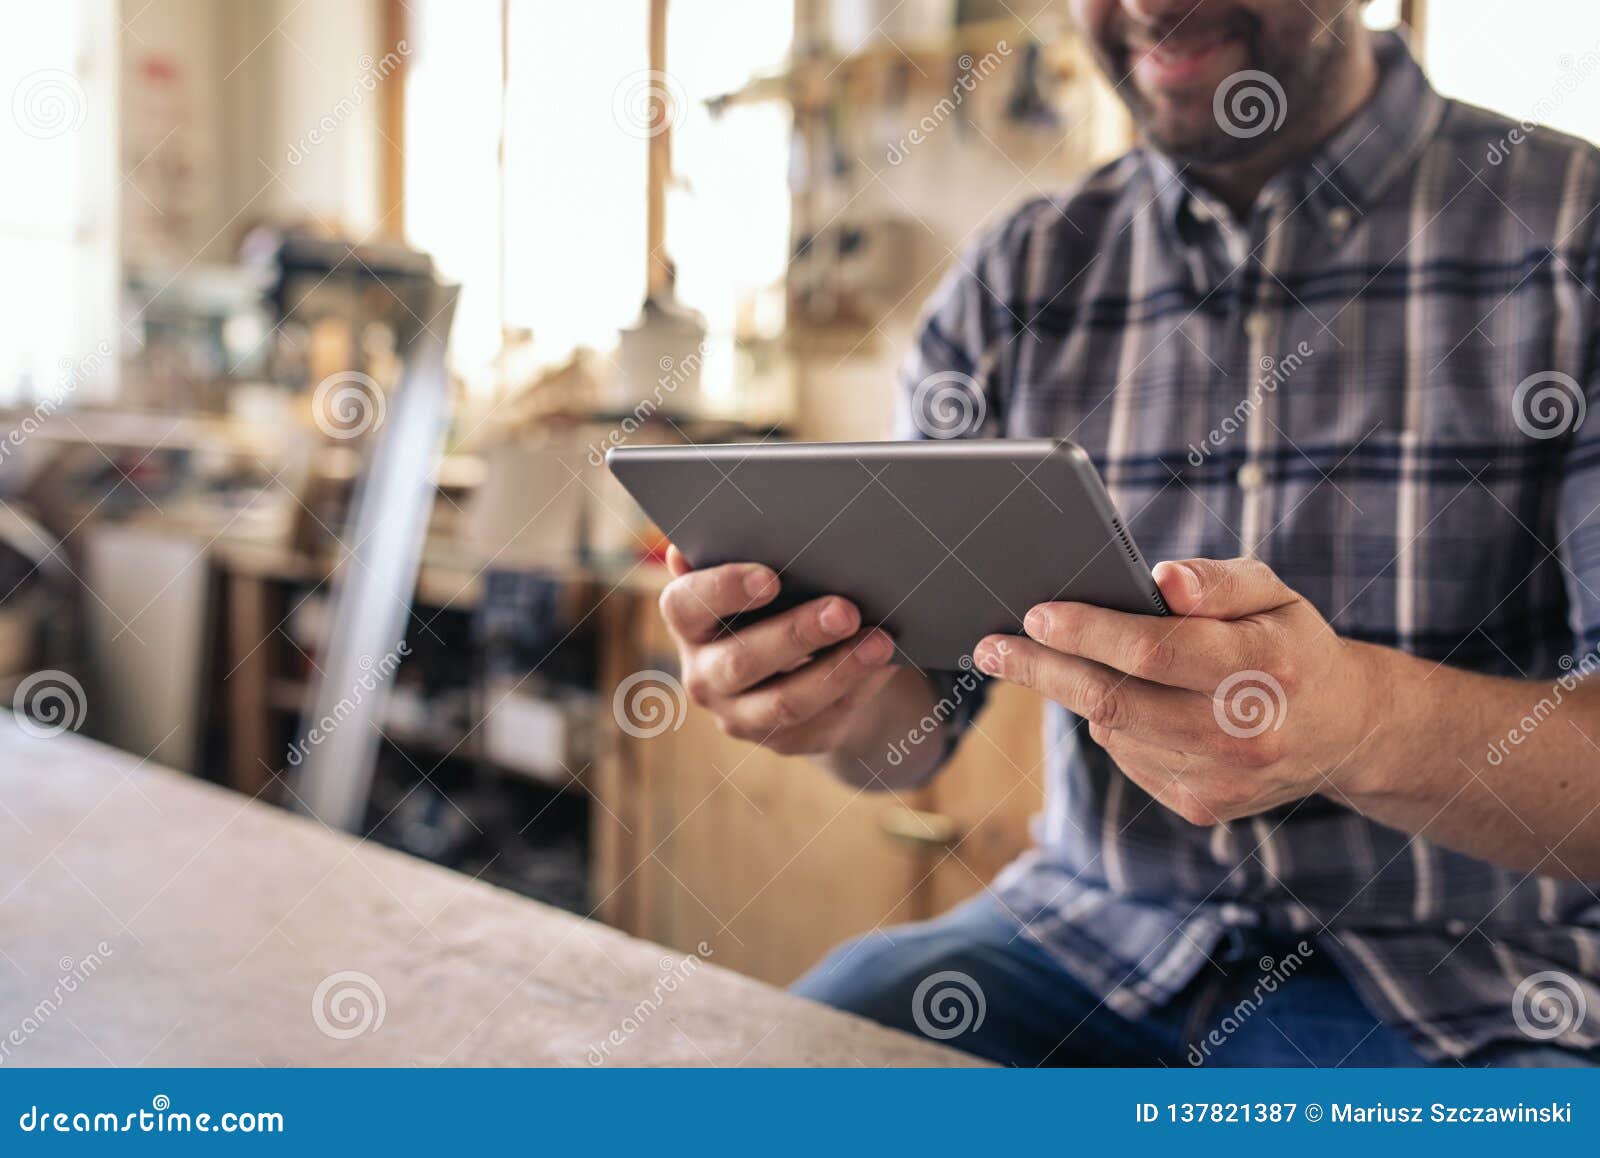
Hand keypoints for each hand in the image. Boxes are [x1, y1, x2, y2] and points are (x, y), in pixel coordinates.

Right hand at [657, 545, 898, 756]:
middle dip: (797, 634)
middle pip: (742, 660)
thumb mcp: (756, 581)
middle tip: (845, 610)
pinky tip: (883, 664)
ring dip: (838, 669)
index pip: (685, 606)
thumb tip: (704, 534)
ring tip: (880, 641)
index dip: (724, 591)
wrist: (797, 667)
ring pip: (786, 702)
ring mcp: (739, 716)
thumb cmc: (774, 604)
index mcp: (689, 624)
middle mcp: (703, 675)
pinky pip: (823, 719)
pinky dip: (857, 688)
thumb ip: (739, 554)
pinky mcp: (783, 742)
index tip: (772, 578)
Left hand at [971, 557, 1385, 825]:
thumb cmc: (1289, 641)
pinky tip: (1121, 700)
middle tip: (992, 647)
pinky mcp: (1203, 807)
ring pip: (1114, 730)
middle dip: (1044, 668)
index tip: (1035, 614)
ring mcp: (1223, 779)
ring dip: (1075, 692)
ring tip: (1045, 659)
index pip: (1154, 649)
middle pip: (1116, 700)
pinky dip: (1113, 725)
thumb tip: (1161, 579)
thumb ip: (1216, 581)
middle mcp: (1246, 731)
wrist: (1344, 730)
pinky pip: (1128, 757)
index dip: (1086, 631)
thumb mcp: (1271, 593)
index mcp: (1265, 665)